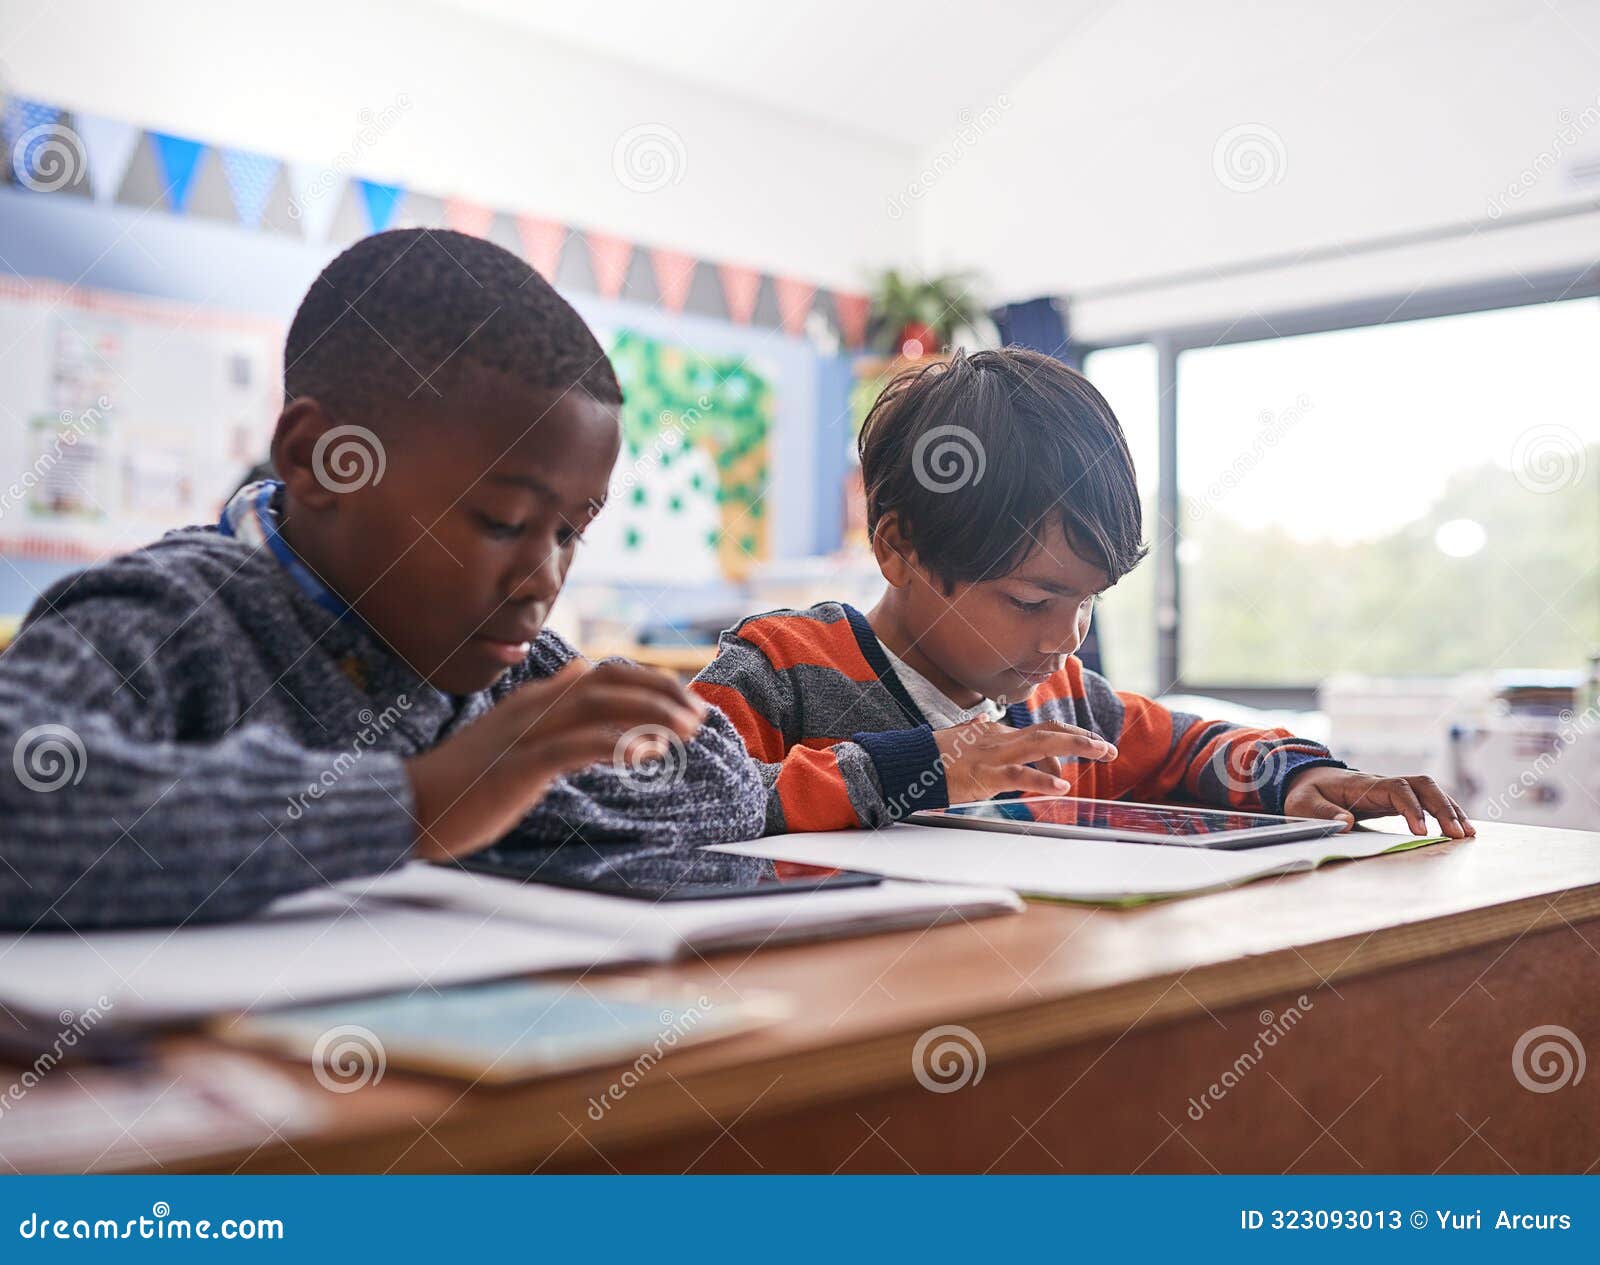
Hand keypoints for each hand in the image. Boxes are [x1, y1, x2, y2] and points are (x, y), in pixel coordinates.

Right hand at [405, 659, 705, 860]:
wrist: (410, 805)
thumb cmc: (464, 777)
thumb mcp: (511, 729)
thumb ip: (549, 700)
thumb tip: (581, 670)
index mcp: (535, 699)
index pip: (603, 674)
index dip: (649, 683)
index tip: (684, 703)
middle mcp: (534, 707)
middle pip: (610, 681)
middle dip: (661, 693)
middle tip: (698, 715)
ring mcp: (527, 733)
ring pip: (600, 706)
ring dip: (650, 715)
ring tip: (685, 731)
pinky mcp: (521, 765)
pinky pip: (578, 746)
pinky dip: (618, 744)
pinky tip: (647, 752)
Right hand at [934, 717, 1117, 804]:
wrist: (908, 764)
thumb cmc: (931, 756)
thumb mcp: (959, 739)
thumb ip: (975, 732)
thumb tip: (982, 724)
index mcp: (997, 734)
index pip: (1040, 732)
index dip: (1067, 739)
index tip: (1087, 748)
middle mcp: (1001, 740)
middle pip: (1050, 731)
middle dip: (1083, 738)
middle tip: (1109, 749)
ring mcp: (994, 756)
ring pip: (1041, 744)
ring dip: (1075, 746)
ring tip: (1101, 752)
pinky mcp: (985, 775)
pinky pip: (1018, 776)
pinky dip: (1041, 780)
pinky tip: (1061, 786)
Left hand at [1282, 767, 1474, 838]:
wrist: (1305, 778)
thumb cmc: (1304, 793)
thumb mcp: (1301, 804)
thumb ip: (1321, 813)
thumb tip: (1346, 822)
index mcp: (1361, 784)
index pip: (1397, 789)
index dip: (1412, 808)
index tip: (1421, 832)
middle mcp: (1381, 783)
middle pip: (1422, 785)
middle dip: (1443, 808)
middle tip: (1458, 835)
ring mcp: (1390, 790)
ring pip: (1429, 791)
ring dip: (1450, 810)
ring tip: (1467, 835)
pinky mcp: (1394, 799)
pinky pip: (1425, 801)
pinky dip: (1444, 812)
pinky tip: (1458, 829)